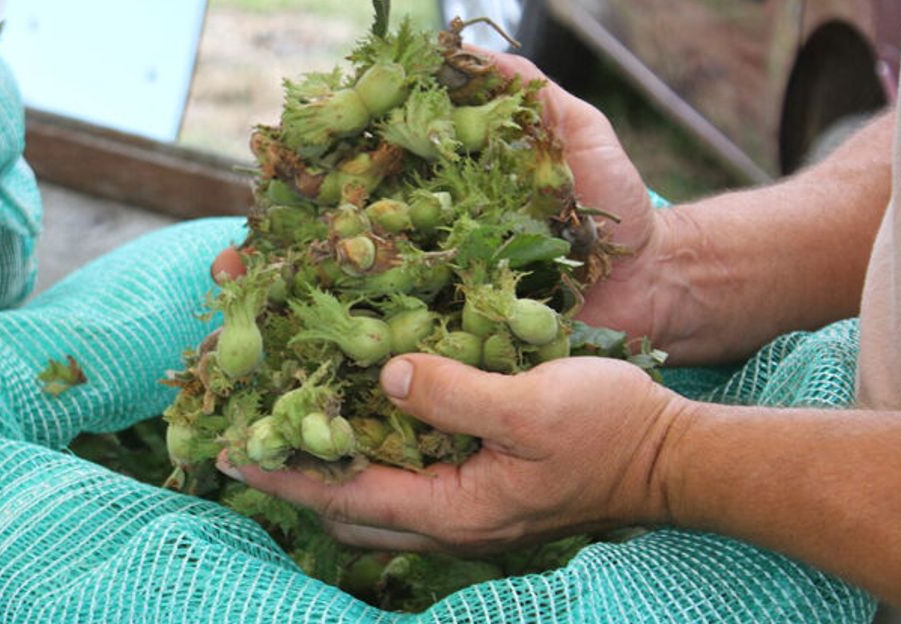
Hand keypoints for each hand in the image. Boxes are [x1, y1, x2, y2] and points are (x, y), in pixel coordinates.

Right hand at [213, 52, 678, 344]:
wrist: (662, 283)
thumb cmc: (621, 210)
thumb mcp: (579, 138)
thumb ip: (529, 96)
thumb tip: (468, 49)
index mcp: (443, 203)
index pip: (358, 193)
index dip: (307, 194)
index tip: (259, 187)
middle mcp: (433, 256)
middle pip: (340, 260)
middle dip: (278, 268)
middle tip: (228, 276)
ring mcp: (448, 308)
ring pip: (359, 319)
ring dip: (297, 327)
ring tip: (245, 334)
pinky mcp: (470, 354)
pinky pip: (410, 364)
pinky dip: (358, 373)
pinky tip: (310, 381)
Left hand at [218, 353, 690, 554]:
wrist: (671, 457)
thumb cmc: (610, 430)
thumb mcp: (533, 406)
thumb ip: (455, 394)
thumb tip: (385, 377)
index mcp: (454, 511)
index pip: (346, 496)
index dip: (284, 470)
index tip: (229, 448)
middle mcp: (450, 522)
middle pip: (347, 511)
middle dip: (293, 477)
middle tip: (243, 437)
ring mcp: (466, 511)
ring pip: (373, 503)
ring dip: (326, 472)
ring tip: (286, 430)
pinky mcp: (481, 491)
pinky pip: (403, 484)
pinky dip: (368, 460)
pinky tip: (358, 423)